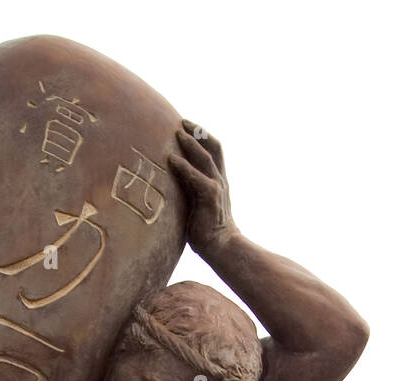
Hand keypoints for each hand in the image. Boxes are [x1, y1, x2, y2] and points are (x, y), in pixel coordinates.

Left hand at [168, 121, 236, 255]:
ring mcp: (217, 187)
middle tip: (181, 121)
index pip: (214, 150)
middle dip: (198, 132)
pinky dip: (184, 167)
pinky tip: (171, 160)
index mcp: (218, 180)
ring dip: (191, 144)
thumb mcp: (198, 203)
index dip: (203, 135)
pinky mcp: (211, 197)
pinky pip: (197, 178)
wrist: (221, 247)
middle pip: (213, 147)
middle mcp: (220, 180)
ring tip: (176, 133)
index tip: (188, 125)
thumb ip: (190, 189)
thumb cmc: (206, 229)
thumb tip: (173, 181)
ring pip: (205, 158)